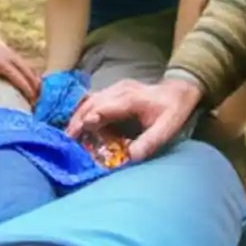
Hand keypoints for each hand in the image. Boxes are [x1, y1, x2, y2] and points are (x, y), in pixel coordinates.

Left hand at [0, 25, 40, 113]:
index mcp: (2, 62)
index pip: (21, 80)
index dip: (28, 94)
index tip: (32, 108)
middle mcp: (11, 58)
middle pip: (31, 76)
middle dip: (36, 92)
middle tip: (36, 110)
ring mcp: (12, 55)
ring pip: (31, 71)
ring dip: (35, 85)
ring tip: (35, 102)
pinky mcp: (10, 54)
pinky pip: (26, 68)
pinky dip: (30, 78)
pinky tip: (28, 88)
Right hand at [65, 78, 202, 160]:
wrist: (179, 90)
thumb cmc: (172, 111)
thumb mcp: (166, 129)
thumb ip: (149, 142)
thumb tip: (130, 157)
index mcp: (130, 99)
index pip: (103, 107)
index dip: (88, 119)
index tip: (75, 133)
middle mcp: (119, 90)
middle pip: (91, 103)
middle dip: (76, 121)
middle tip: (66, 140)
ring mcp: (116, 88)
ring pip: (90, 100)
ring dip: (78, 116)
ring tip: (69, 134)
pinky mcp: (114, 90)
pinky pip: (94, 100)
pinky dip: (84, 111)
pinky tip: (80, 124)